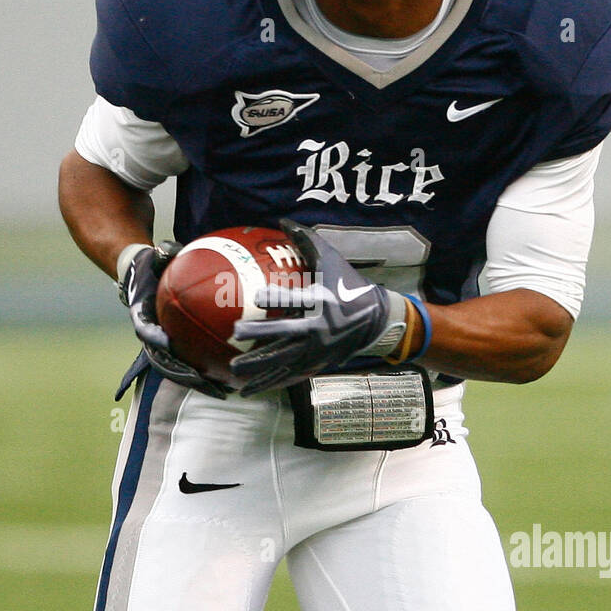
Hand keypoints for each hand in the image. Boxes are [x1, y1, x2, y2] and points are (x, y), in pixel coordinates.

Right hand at [119, 243, 227, 399]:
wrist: (138, 278)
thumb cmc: (148, 267)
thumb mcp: (152, 258)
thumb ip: (160, 254)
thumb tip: (167, 248)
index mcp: (143, 317)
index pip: (146, 330)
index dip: (155, 338)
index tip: (167, 343)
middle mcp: (152, 336)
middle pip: (165, 361)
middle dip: (184, 374)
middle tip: (204, 382)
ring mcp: (163, 345)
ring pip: (180, 369)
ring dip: (199, 381)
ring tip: (224, 391)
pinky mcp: (176, 348)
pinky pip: (194, 361)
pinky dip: (210, 370)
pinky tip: (233, 378)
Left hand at [229, 219, 392, 395]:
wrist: (376, 319)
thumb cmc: (349, 283)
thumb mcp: (332, 259)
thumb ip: (307, 241)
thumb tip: (283, 220)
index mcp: (319, 302)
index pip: (295, 300)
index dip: (276, 299)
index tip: (255, 297)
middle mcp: (317, 329)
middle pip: (284, 334)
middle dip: (260, 335)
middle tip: (235, 333)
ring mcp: (316, 350)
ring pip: (283, 361)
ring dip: (258, 367)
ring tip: (233, 370)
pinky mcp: (315, 364)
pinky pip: (287, 376)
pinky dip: (268, 383)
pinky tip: (247, 390)